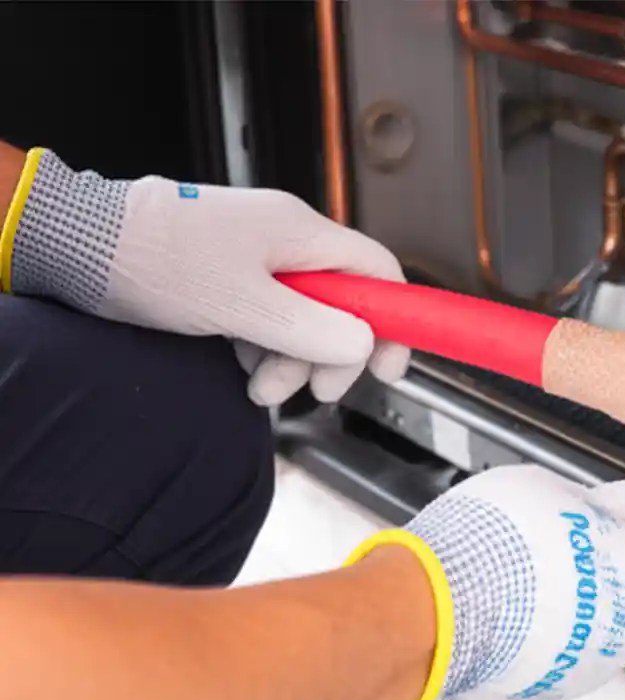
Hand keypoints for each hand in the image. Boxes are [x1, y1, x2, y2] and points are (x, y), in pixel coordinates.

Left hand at [3, 149, 409, 404]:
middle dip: (329, 355)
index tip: (388, 367)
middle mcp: (286, 241)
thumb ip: (311, 329)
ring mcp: (257, 259)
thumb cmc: (159, 260)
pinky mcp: (230, 278)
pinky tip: (241, 365)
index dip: (393, 320)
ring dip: (290, 361)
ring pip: (302, 319)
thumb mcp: (244, 306)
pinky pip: (268, 319)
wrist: (82, 243)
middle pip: (341, 305)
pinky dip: (262, 349)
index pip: (377, 272)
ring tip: (259, 386)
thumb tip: (364, 345)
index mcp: (301, 233)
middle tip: (314, 392)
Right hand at [347, 463, 624, 699]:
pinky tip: (530, 588)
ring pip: (618, 601)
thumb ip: (615, 500)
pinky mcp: (570, 676)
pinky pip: (586, 632)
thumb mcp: (554, 490)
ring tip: (536, 552)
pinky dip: (570, 610)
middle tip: (584, 513)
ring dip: (596, 575)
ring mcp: (605, 655)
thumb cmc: (490, 546)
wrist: (427, 616)